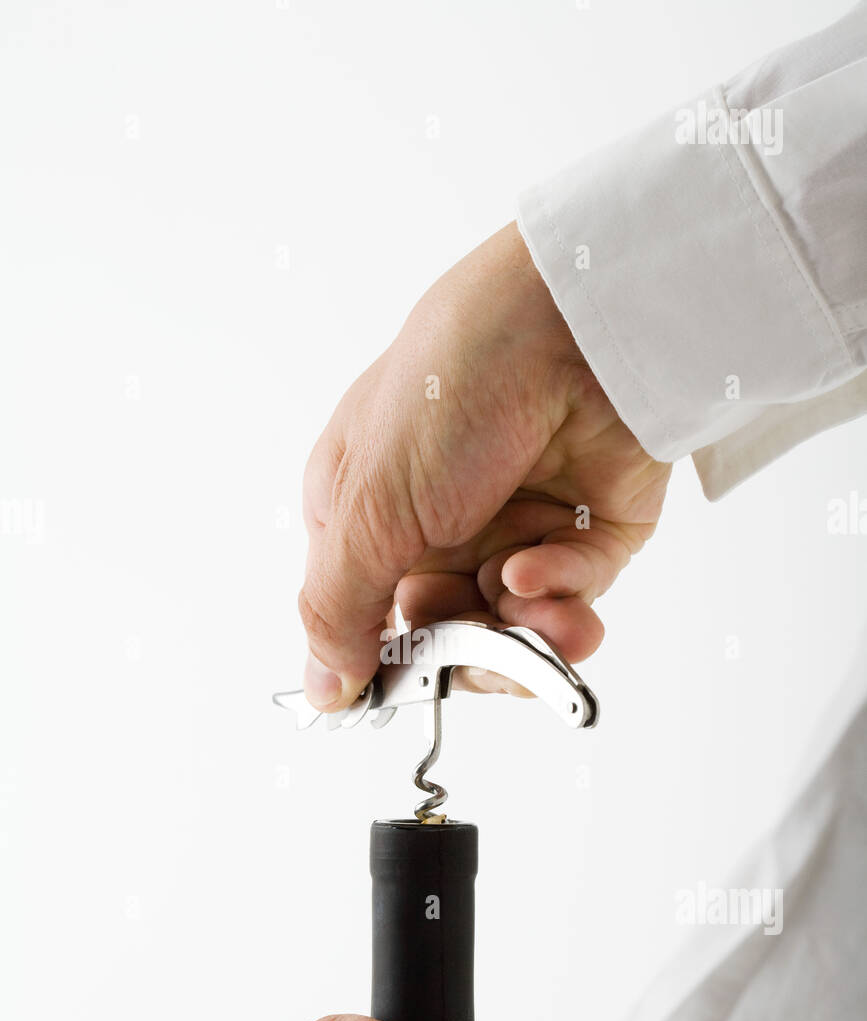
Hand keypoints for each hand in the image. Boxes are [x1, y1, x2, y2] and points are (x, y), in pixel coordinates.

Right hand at [299, 221, 669, 709]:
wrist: (570, 326)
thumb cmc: (448, 390)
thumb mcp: (366, 511)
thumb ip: (338, 609)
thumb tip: (323, 688)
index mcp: (367, 513)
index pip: (370, 617)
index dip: (391, 659)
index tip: (403, 686)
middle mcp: (440, 524)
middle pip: (449, 634)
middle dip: (466, 650)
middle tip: (474, 640)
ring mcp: (516, 523)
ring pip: (517, 628)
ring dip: (522, 633)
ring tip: (526, 603)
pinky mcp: (586, 527)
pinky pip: (573, 596)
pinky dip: (561, 593)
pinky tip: (546, 568)